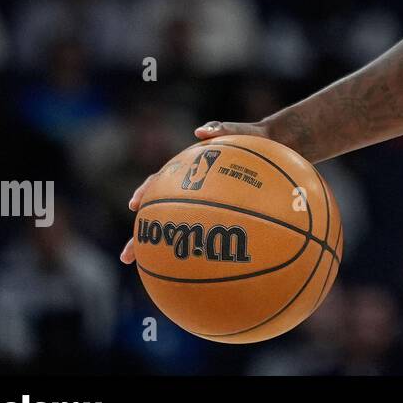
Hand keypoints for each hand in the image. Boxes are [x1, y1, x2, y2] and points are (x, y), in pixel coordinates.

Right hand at [118, 120, 269, 264]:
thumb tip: (202, 131)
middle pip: (159, 216)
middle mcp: (190, 191)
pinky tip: (203, 273)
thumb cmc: (253, 138)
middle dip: (141, 236)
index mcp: (188, 171)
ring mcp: (204, 204)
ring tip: (150, 273)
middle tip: (127, 257)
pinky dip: (203, 253)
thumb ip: (222, 128)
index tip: (134, 206)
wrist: (275, 148)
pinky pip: (210, 235)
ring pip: (179, 231)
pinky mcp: (222, 214)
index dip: (145, 193)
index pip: (159, 182)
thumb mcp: (240, 131)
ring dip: (162, 252)